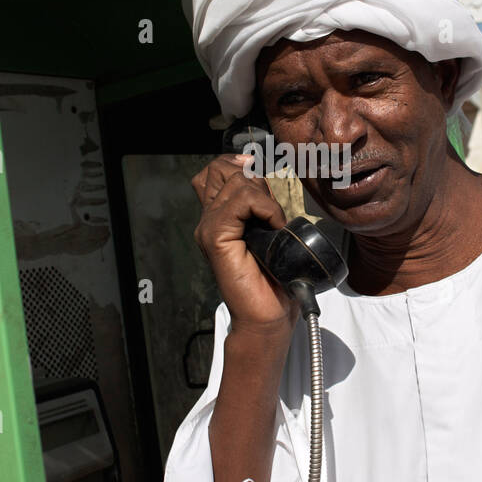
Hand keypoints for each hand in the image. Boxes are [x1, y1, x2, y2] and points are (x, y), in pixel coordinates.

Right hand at [191, 155, 299, 333]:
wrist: (268, 316)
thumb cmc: (273, 281)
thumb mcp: (269, 232)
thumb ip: (260, 206)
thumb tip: (262, 179)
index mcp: (218, 217)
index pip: (215, 170)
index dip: (239, 165)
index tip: (262, 182)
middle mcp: (208, 220)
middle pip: (220, 169)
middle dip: (254, 180)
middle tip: (270, 211)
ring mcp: (208, 228)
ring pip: (237, 183)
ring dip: (265, 200)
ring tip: (274, 227)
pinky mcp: (215, 238)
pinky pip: (241, 201)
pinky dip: (266, 209)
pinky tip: (273, 229)